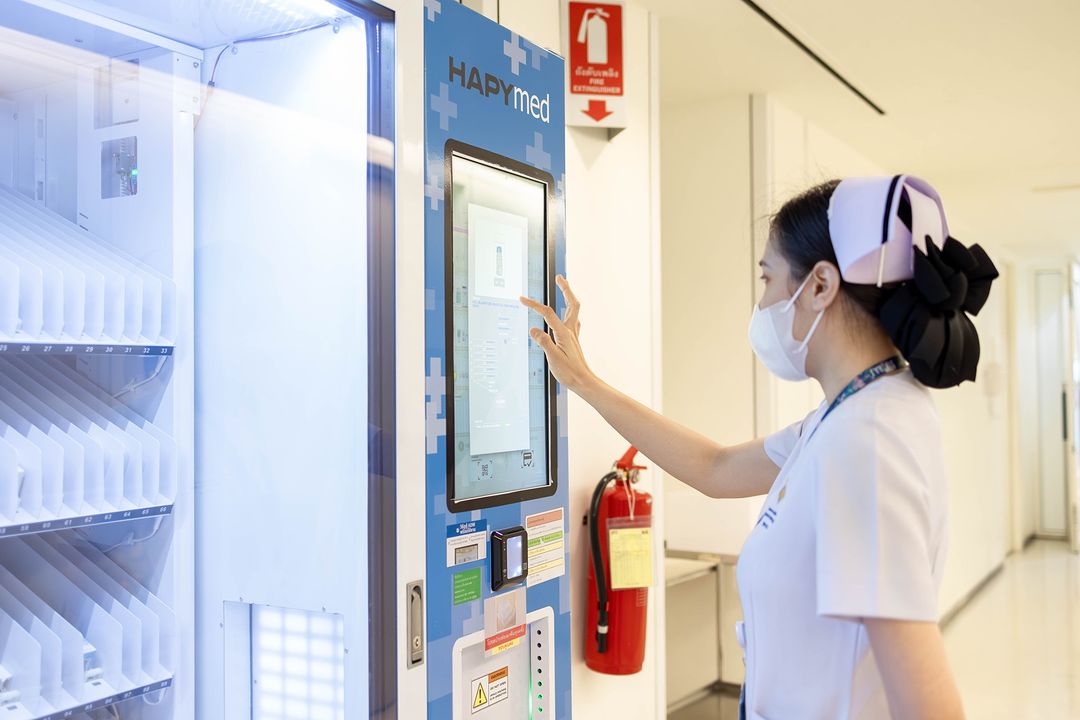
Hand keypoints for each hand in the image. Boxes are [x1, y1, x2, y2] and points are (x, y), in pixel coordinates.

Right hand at [520, 275, 596, 395]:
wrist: (584, 382)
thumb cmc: (569, 373)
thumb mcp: (554, 358)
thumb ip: (544, 342)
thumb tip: (533, 329)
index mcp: (564, 333)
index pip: (548, 313)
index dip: (534, 305)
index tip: (522, 299)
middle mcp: (571, 331)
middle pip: (571, 303)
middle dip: (565, 288)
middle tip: (559, 277)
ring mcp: (573, 334)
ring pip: (574, 309)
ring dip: (569, 296)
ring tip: (563, 287)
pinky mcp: (573, 340)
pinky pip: (574, 319)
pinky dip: (570, 310)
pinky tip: (567, 313)